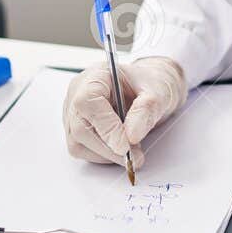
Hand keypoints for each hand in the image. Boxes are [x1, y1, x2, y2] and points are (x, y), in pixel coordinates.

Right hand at [62, 55, 187, 168]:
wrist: (148, 89)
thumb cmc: (150, 84)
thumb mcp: (158, 91)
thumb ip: (146, 110)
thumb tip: (131, 135)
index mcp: (96, 76)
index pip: (88, 103)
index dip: (105, 127)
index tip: (125, 147)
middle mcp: (78, 93)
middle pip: (79, 128)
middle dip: (108, 148)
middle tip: (134, 156)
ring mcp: (73, 112)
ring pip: (77, 143)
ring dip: (106, 154)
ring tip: (131, 149)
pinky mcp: (75, 128)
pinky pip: (82, 149)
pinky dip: (102, 155)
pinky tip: (119, 147)